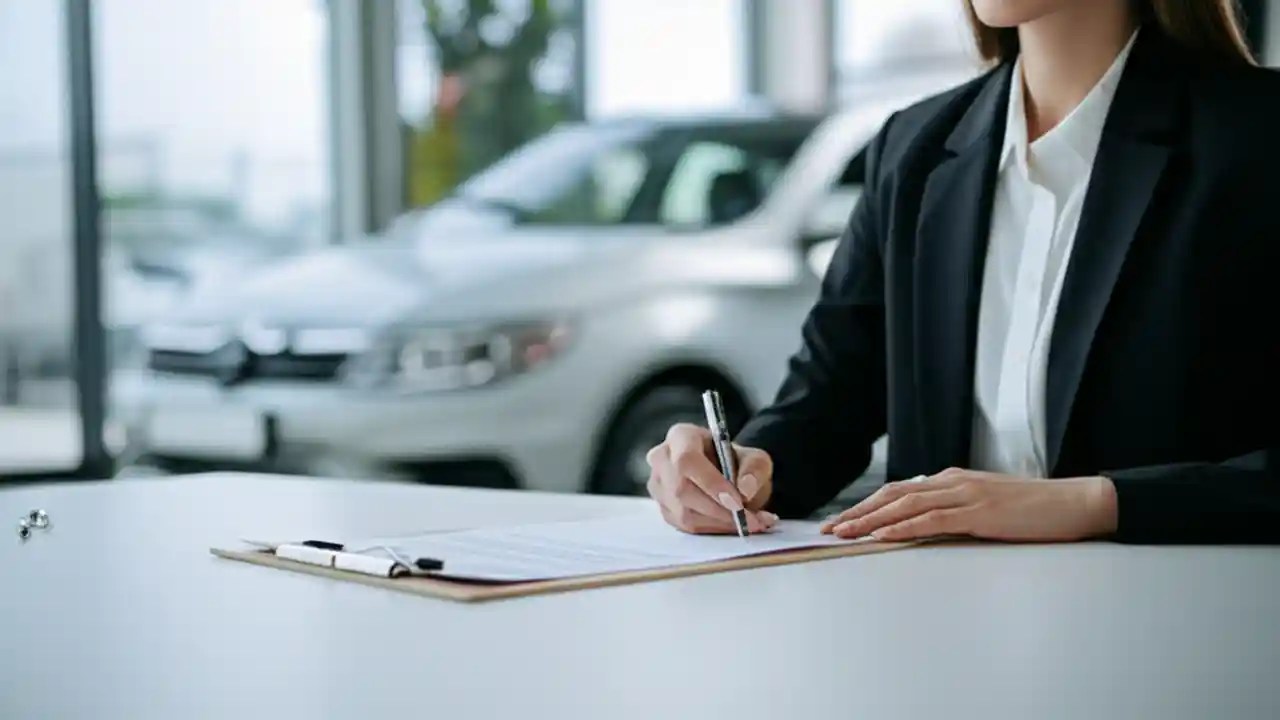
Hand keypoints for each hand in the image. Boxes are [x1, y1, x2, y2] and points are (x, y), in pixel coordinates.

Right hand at [646, 423, 778, 533]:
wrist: (728, 477)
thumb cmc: (737, 462)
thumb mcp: (755, 458)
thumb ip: (755, 469)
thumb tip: (745, 490)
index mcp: (681, 436)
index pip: (687, 460)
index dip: (711, 483)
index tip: (738, 502)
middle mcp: (662, 459)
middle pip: (683, 490)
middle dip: (720, 510)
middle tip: (752, 520)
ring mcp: (659, 487)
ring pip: (684, 513)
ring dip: (721, 523)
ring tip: (752, 523)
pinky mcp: (664, 510)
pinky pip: (686, 527)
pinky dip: (715, 530)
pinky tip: (736, 526)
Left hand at [819, 468, 1117, 541]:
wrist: (1074, 503)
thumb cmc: (1033, 510)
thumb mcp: (985, 507)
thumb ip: (954, 512)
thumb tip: (923, 526)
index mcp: (952, 480)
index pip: (898, 491)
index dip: (866, 506)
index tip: (841, 522)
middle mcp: (952, 482)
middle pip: (892, 495)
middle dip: (857, 513)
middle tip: (828, 530)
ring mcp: (965, 494)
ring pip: (905, 505)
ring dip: (870, 521)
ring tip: (845, 534)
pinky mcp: (979, 511)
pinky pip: (932, 520)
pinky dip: (904, 527)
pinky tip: (883, 536)